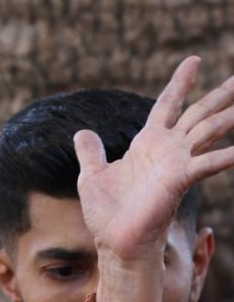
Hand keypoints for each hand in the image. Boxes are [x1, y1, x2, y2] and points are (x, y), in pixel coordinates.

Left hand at [75, 56, 233, 262]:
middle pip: (199, 112)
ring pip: (210, 129)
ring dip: (230, 115)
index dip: (180, 82)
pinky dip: (228, 155)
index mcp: (147, 143)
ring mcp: (176, 163)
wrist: (114, 241)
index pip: (168, 104)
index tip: (194, 60)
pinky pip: (209, 163)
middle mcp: (167, 149)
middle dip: (221, 94)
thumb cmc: (106, 213)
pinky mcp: (179, 179)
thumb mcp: (92, 176)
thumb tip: (82, 133)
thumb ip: (90, 153)